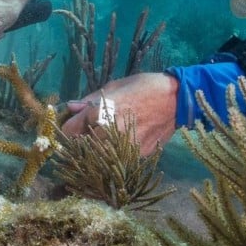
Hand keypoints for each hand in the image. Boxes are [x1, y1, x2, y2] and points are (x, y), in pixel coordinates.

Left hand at [61, 72, 179, 156]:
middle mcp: (107, 134)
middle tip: (91, 132)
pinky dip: (119, 152)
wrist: (177, 100)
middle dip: (82, 140)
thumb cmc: (144, 87)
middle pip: (80, 147)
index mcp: (98, 113)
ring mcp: (122, 148)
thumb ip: (90, 100)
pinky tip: (128, 139)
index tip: (75, 126)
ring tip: (110, 137)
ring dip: (99, 149)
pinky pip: (119, 158)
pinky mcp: (136, 157)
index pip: (68, 131)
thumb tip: (71, 106)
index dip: (70, 127)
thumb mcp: (114, 87)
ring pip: (99, 156)